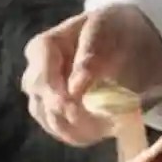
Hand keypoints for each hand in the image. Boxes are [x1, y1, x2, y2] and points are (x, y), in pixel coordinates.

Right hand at [20, 3, 161, 146]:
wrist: (125, 38)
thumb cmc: (111, 28)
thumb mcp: (104, 30)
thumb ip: (90, 56)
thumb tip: (76, 87)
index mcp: (43, 47)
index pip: (40, 78)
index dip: (54, 96)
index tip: (73, 109)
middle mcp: (37, 74)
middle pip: (41, 103)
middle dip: (69, 115)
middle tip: (99, 122)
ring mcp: (44, 97)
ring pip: (51, 122)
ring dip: (80, 127)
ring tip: (110, 122)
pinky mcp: (58, 115)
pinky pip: (65, 132)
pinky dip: (86, 133)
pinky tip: (106, 126)